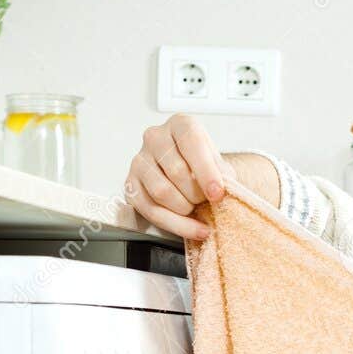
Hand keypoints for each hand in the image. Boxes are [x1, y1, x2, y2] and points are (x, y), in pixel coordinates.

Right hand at [124, 114, 235, 242]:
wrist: (187, 178)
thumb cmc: (202, 168)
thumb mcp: (218, 165)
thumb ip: (222, 173)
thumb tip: (221, 186)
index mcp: (180, 125)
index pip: (191, 142)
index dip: (206, 171)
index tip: (217, 194)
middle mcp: (155, 137)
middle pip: (177, 171)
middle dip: (197, 194)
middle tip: (206, 201)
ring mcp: (140, 160)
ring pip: (162, 192)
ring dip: (185, 208)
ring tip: (195, 208)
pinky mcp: (130, 185)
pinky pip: (151, 210)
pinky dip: (176, 225)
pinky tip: (192, 228)